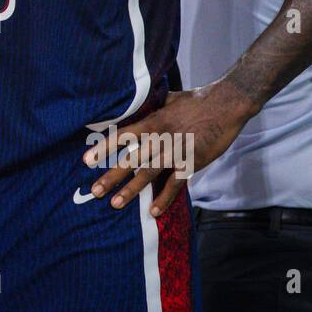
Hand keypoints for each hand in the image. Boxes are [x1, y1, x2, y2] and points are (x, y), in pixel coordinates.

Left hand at [83, 83, 252, 216]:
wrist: (226, 105)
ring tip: (115, 203)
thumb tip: (136, 103)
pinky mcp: (192, 163)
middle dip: (111, 176)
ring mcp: (175, 152)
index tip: (86, 160)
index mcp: (152, 121)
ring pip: (148, 173)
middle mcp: (160, 138)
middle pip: (131, 159)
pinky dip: (164, 198)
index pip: (122, 136)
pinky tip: (154, 212)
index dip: (104, 148)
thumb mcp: (168, 99)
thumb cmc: (196, 99)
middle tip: (94, 191)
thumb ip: (151, 106)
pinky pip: (175, 184)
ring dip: (131, 190)